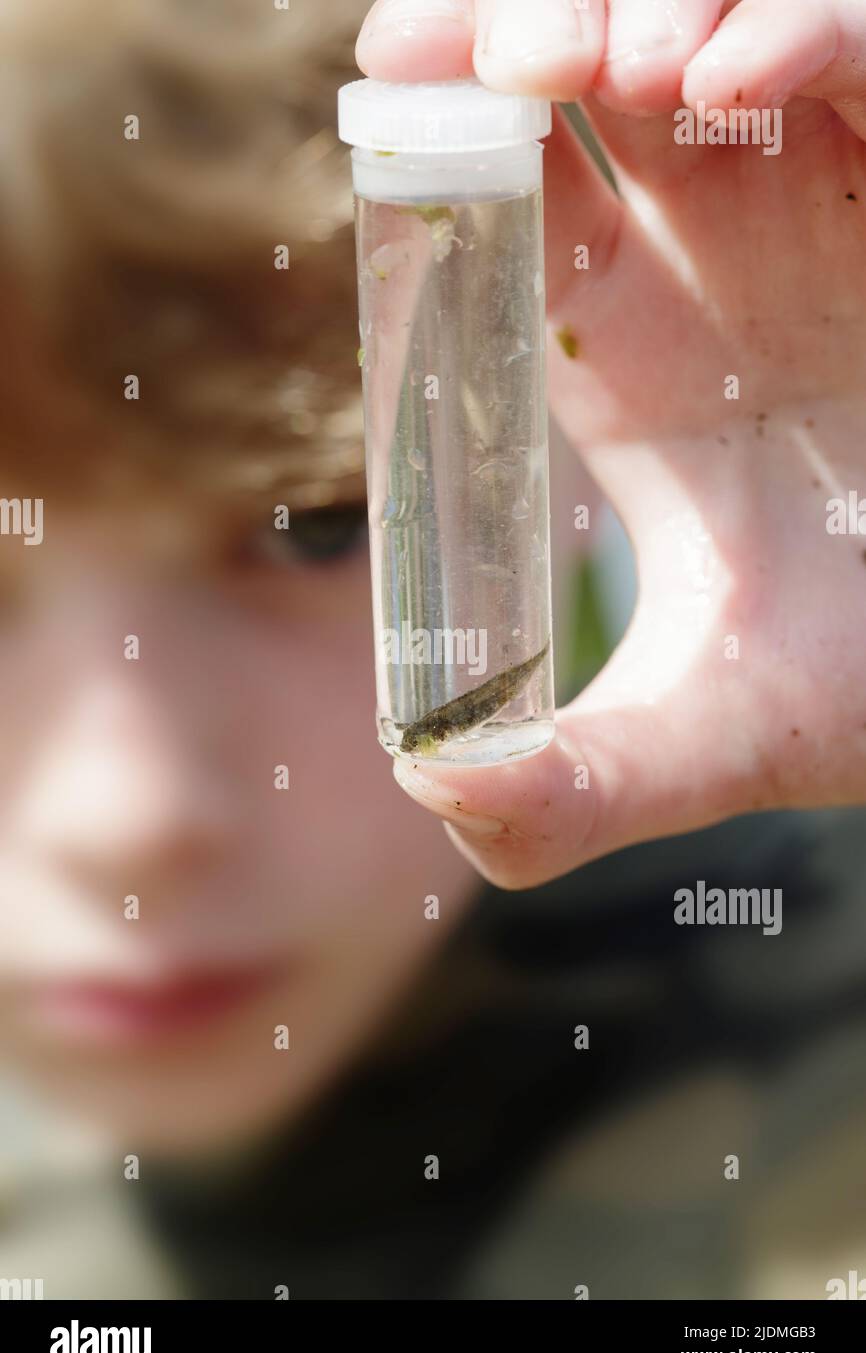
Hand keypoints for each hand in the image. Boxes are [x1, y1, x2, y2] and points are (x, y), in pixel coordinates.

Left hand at [357, 0, 865, 887]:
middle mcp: (705, 255)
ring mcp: (819, 201)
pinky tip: (732, 81)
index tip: (389, 88)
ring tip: (607, 66)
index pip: (493, 178)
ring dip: (645, 3)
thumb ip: (570, 785)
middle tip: (492, 59)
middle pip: (581, 53)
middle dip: (518, 19)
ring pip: (712, 13)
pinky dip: (807, 28)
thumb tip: (436, 792)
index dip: (430, 110)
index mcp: (616, 349)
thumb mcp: (707, 739)